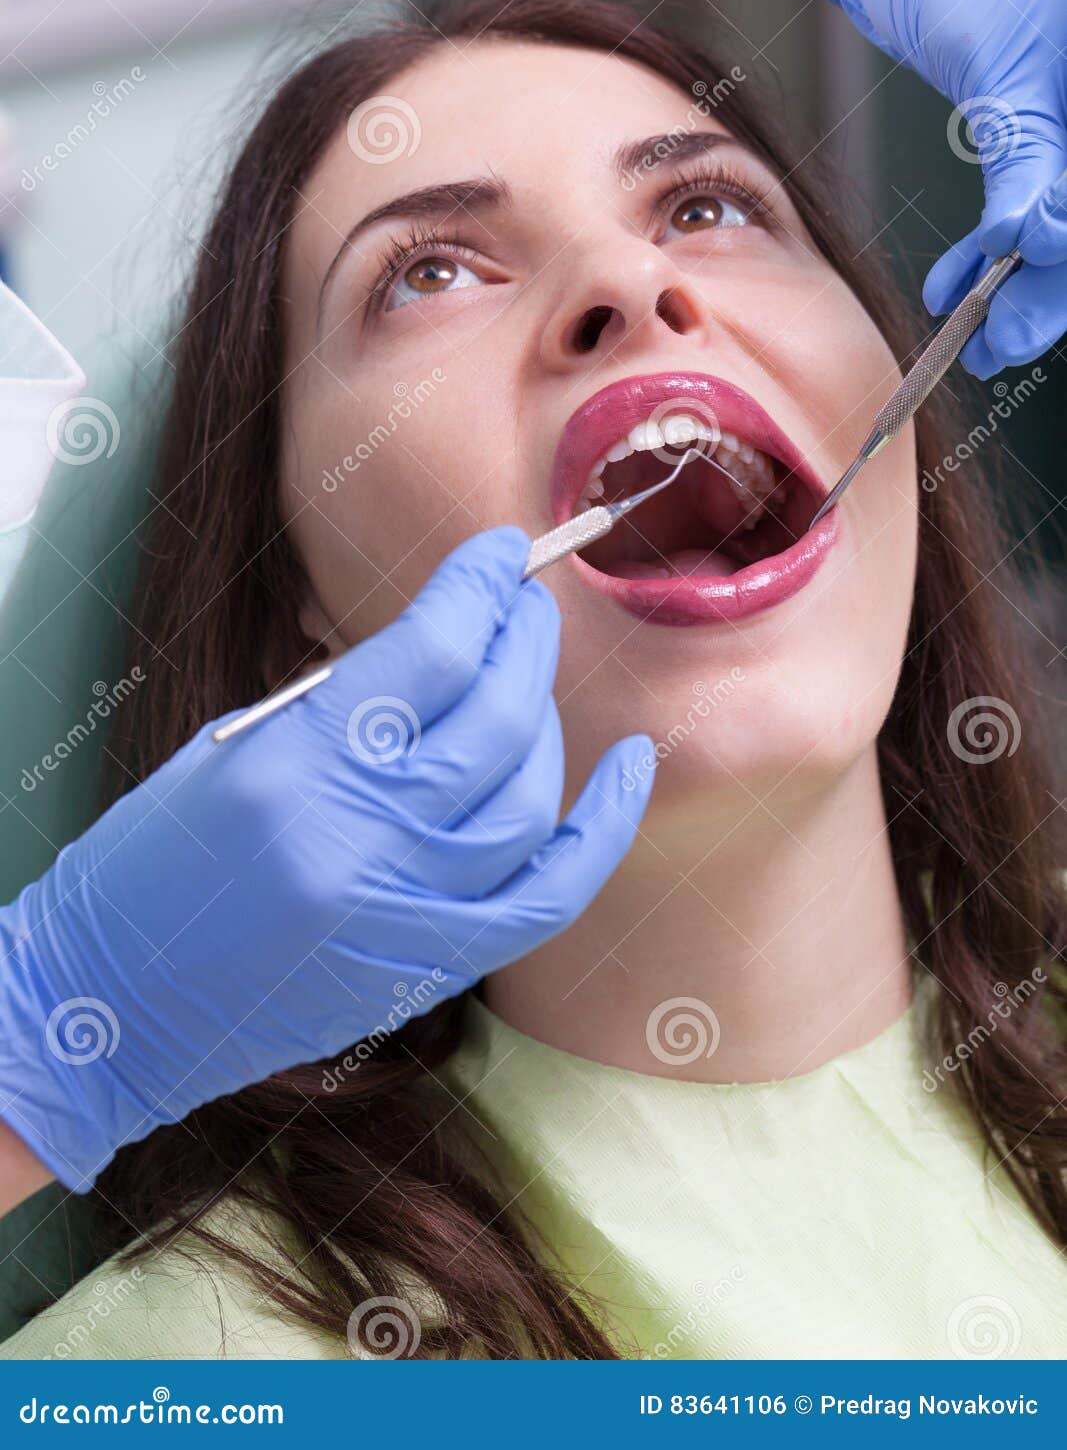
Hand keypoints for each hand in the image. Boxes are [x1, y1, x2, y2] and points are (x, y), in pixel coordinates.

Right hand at [0, 527, 652, 1190]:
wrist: (118, 1005)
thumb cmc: (157, 858)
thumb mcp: (236, 748)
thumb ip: (350, 701)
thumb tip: (448, 644)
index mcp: (296, 766)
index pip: (430, 651)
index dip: (476, 589)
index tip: (498, 553)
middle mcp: (361, 840)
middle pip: (495, 716)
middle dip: (522, 639)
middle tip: (523, 601)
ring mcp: (404, 913)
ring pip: (527, 795)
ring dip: (544, 720)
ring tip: (528, 678)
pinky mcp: (429, 969)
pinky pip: (548, 895)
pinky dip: (600, 827)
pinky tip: (631, 765)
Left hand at [769, 0, 1066, 376]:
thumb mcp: (995, 65)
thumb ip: (1028, 156)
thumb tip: (1039, 242)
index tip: (1040, 283)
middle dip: (1053, 277)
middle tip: (999, 341)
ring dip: (1022, 274)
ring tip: (971, 330)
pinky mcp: (1045, 106)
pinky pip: (1038, 185)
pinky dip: (998, 236)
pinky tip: (958, 280)